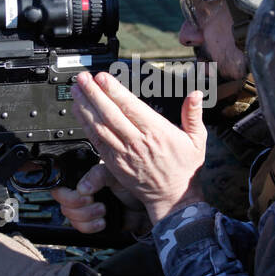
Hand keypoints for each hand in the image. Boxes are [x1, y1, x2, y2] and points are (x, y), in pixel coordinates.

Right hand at [51, 162, 148, 234]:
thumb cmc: (133, 186)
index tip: (85, 196)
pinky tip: (103, 222)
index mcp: (83, 179)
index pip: (61, 187)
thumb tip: (81, 189)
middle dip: (80, 207)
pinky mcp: (92, 223)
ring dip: (87, 217)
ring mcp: (86, 210)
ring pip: (71, 218)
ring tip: (104, 210)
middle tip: (98, 203)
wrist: (145, 208)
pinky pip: (81, 229)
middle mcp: (82, 194)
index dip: (68, 195)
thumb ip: (97, 175)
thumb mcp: (115, 173)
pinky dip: (91, 227)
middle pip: (64, 205)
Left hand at [69, 71, 206, 224]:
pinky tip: (79, 112)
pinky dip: (86, 126)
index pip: (131, 107)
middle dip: (94, 94)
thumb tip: (196, 95)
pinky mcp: (114, 164)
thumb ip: (194, 115)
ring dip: (85, 108)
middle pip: (110, 114)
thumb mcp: (197, 140)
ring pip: (99, 128)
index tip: (102, 77)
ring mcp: (123, 154)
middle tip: (82, 78)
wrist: (174, 197)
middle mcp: (137, 142)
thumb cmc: (185, 168)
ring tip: (76, 91)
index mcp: (157, 132)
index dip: (114, 91)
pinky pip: (97, 143)